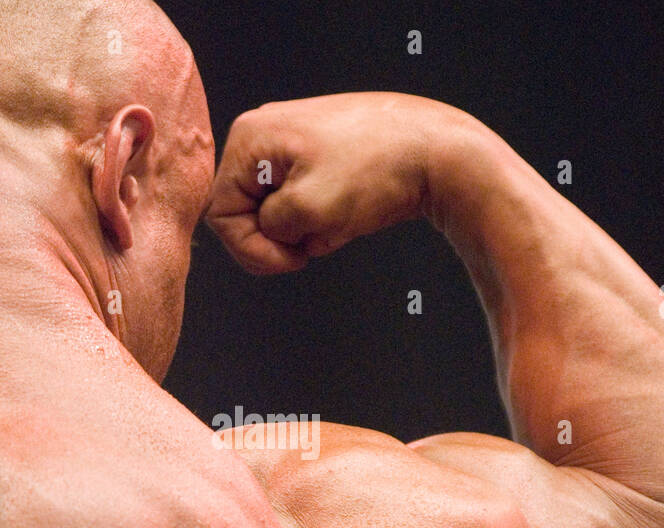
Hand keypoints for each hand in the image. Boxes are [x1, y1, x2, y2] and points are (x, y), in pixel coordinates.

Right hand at [205, 93, 459, 274]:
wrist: (441, 152)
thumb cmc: (380, 170)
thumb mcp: (308, 211)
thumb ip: (267, 228)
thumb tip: (271, 230)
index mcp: (250, 137)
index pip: (221, 213)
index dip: (251, 248)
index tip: (292, 260)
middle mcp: (266, 132)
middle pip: (247, 211)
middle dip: (281, 237)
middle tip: (317, 240)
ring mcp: (295, 142)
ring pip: (278, 211)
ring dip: (305, 230)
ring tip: (340, 221)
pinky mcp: (322, 155)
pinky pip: (304, 202)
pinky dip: (322, 220)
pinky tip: (349, 214)